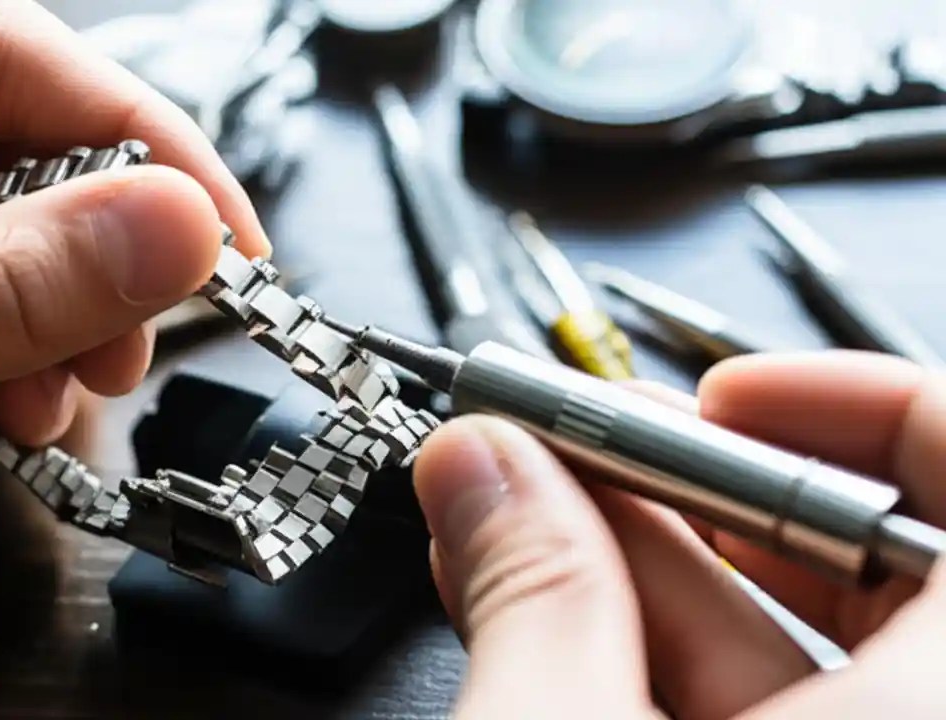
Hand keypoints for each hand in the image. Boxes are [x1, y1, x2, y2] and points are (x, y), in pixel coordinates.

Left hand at [0, 0, 269, 607]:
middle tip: (134, 344)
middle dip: (92, 250)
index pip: (10, 58)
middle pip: (7, 137)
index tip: (226, 238)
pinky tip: (8, 402)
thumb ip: (3, 292)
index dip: (142, 146)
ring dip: (48, 311)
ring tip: (62, 396)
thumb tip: (178, 228)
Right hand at [415, 351, 945, 718]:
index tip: (726, 395)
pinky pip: (748, 711)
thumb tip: (484, 466)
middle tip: (591, 442)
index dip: (861, 406)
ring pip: (788, 644)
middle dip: (704, 481)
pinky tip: (527, 602)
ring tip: (512, 510)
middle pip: (867, 556)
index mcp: (938, 717)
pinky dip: (635, 651)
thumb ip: (529, 592)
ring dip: (641, 563)